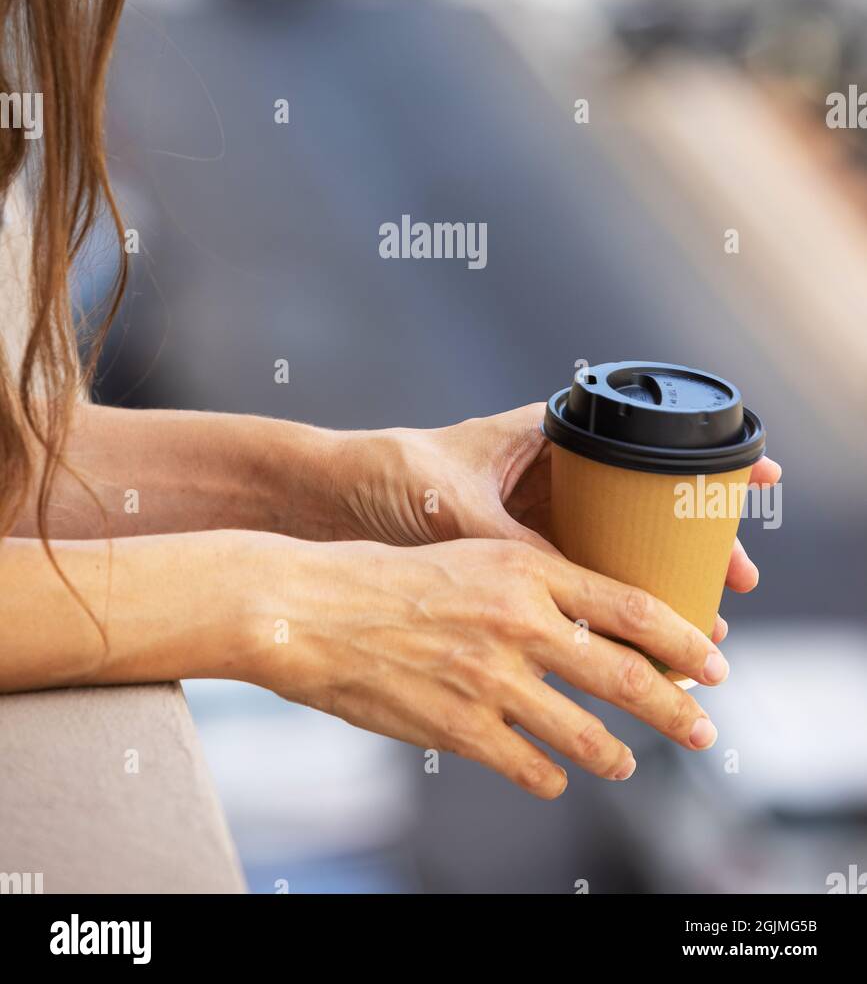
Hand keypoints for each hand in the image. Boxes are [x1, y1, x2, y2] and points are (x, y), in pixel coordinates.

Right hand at [243, 534, 740, 797]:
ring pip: (588, 734)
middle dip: (675, 706)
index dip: (683, 638)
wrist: (310, 607)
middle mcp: (520, 624)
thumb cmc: (383, 574)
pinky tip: (554, 773)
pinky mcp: (461, 729)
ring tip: (629, 759)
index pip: (632, 606)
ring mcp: (492, 681)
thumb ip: (530, 587)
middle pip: (627, 675)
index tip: (713, 658)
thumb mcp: (470, 555)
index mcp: (525, 569)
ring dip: (618, 753)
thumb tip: (586, 621)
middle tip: (702, 726)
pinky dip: (551, 774)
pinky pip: (531, 767)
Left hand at [338, 405, 780, 614]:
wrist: (324, 502)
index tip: (753, 480)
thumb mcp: (457, 510)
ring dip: (657, 578)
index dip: (695, 463)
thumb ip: (515, 550)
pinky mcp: (511, 559)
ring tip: (700, 619)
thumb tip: (572, 599)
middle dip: (689, 536)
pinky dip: (608, 605)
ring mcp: (531, 516)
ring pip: (613, 545)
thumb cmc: (385, 478)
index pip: (637, 442)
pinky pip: (575, 581)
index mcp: (541, 435)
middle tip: (736, 576)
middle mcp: (544, 473)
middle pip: (637, 501)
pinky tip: (635, 643)